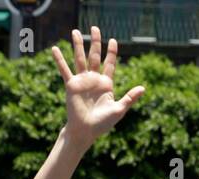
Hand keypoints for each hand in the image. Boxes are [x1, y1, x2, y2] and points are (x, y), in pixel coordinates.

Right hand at [51, 28, 143, 147]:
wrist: (86, 131)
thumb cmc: (103, 123)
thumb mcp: (119, 109)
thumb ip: (130, 98)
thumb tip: (143, 88)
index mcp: (106, 84)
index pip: (110, 64)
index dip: (112, 52)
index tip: (113, 40)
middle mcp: (94, 80)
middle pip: (95, 57)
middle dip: (95, 42)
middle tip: (95, 28)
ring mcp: (82, 81)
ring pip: (80, 59)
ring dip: (77, 45)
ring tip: (75, 31)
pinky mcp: (71, 85)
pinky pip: (65, 70)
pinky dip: (60, 60)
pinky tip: (55, 48)